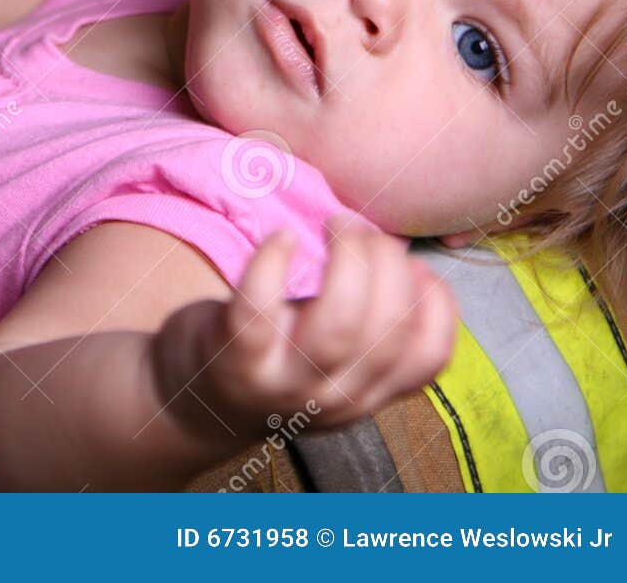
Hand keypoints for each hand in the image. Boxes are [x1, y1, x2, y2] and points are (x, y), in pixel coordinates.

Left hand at [153, 221, 457, 440]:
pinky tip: (279, 238)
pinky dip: (273, 262)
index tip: (412, 266)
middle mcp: (336, 396)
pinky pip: (260, 307)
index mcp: (369, 390)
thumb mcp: (334, 358)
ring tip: (332, 224)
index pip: (430, 358)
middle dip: (385, 261)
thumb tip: (403, 254)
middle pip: (388, 330)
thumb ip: (372, 324)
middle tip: (357, 230)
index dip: (436, 301)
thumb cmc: (273, 356)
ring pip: (339, 324)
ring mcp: (285, 383)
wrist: (190, 402)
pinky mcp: (236, 359)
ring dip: (346, 258)